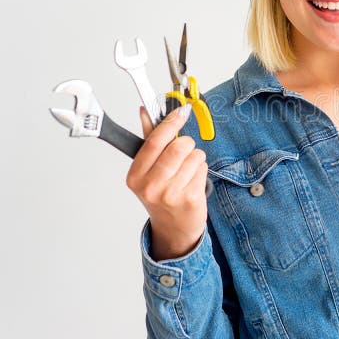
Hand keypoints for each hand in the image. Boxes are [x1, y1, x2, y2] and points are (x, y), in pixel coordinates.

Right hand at [126, 104, 208, 260]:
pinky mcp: (191, 199)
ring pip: (194, 156)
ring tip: (187, 170)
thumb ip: (148, 138)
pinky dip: (201, 169)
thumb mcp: (148, 169)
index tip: (181, 111)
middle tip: (184, 150)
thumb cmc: (160, 194)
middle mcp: (151, 186)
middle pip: (178, 146)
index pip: (155, 140)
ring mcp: (171, 194)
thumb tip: (144, 111)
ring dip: (195, 158)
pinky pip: (203, 168)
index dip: (171, 122)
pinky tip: (193, 180)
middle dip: (186, 143)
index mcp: (135, 176)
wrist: (173, 227)